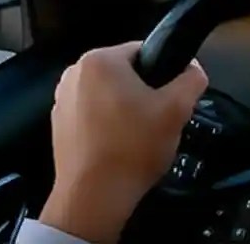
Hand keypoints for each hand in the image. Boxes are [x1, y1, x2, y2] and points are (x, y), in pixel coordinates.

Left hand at [39, 42, 207, 243]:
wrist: (94, 198)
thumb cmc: (134, 146)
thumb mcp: (176, 110)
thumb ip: (192, 79)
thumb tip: (193, 69)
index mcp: (100, 59)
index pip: (144, 51)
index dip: (165, 74)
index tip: (170, 100)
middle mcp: (74, 72)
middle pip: (125, 73)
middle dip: (144, 92)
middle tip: (158, 120)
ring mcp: (61, 99)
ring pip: (108, 94)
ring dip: (125, 108)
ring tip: (138, 136)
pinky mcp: (57, 125)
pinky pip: (91, 113)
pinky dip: (106, 124)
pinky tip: (117, 146)